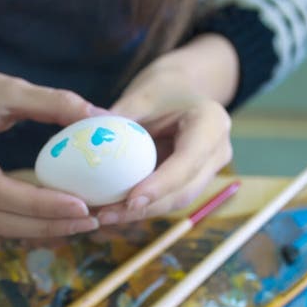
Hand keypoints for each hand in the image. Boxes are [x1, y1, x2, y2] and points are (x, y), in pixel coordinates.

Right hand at [0, 53, 101, 237]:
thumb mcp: (9, 86)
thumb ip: (55, 102)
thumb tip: (102, 117)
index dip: (40, 205)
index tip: (81, 206)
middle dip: (46, 226)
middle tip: (90, 223)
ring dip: (38, 229)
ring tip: (80, 224)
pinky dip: (24, 223)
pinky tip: (56, 217)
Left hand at [96, 37, 237, 224]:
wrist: (182, 93)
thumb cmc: (162, 89)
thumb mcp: (143, 95)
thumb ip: (121, 114)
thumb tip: (89, 126)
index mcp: (211, 124)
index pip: (188, 162)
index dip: (161, 185)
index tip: (131, 200)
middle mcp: (216, 152)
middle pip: (183, 191)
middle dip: (145, 209)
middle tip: (106, 215)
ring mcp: (208, 171)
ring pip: (175, 202)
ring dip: (139, 214)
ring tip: (103, 216)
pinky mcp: (192, 183)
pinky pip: (167, 201)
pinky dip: (140, 208)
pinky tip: (111, 211)